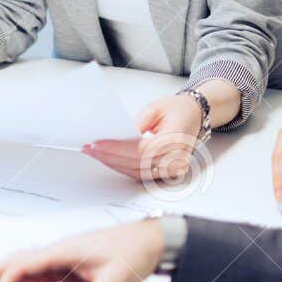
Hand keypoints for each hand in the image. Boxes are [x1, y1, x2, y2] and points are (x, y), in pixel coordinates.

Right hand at [0, 218, 163, 281]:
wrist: (150, 239)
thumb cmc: (133, 254)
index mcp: (61, 253)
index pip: (22, 268)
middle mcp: (54, 253)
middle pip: (10, 263)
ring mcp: (58, 258)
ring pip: (18, 266)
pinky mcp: (64, 265)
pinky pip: (31, 272)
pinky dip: (14, 280)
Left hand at [84, 92, 203, 182]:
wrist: (194, 116)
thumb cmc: (177, 110)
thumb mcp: (156, 107)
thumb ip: (138, 122)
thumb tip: (118, 135)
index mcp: (176, 141)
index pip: (142, 151)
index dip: (117, 149)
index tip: (97, 144)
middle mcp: (176, 159)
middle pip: (136, 164)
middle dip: (109, 156)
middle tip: (88, 148)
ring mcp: (172, 169)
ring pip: (136, 172)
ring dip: (112, 163)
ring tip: (93, 153)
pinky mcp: (165, 173)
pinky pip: (140, 173)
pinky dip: (121, 166)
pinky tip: (106, 158)